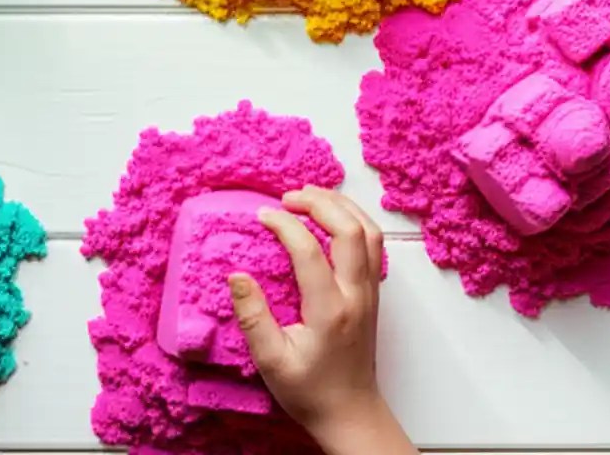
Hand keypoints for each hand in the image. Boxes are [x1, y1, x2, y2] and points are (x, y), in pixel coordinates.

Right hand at [229, 187, 415, 454]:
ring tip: (309, 197)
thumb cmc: (310, 391)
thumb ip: (253, 317)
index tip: (262, 217)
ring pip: (369, 232)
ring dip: (341, 207)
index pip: (311, 251)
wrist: (349, 413)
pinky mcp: (373, 294)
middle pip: (350, 230)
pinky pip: (373, 244)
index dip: (285, 226)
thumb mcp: (271, 361)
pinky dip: (353, 220)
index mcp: (330, 311)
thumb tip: (236, 276)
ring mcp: (370, 293)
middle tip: (287, 198)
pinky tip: (332, 217)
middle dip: (319, 203)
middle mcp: (356, 296)